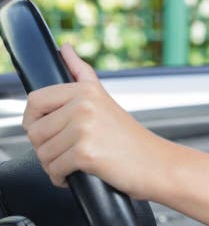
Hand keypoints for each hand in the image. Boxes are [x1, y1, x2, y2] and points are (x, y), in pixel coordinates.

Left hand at [21, 44, 164, 199]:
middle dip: (47, 147)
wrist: (157, 163)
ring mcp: (84, 128)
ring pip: (42, 153)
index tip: (48, 130)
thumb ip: (81, 73)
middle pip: (35, 131)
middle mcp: (84, 105)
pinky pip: (53, 169)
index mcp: (86, 90)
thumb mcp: (104, 99)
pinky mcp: (85, 153)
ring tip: (77, 161)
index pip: (35, 100)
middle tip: (69, 150)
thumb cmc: (129, 137)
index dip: (35, 120)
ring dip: (54, 164)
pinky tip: (78, 173)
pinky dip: (61, 178)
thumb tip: (65, 48)